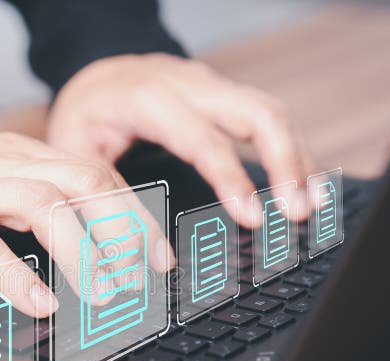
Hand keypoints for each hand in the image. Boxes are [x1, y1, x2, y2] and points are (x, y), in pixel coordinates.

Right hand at [0, 133, 172, 316]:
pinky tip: (39, 303)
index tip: (159, 257)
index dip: (134, 216)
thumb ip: (39, 204)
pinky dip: (16, 276)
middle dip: (123, 231)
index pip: (94, 174)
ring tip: (104, 296)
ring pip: (42, 206)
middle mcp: (0, 164)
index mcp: (20, 155)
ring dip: (82, 253)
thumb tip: (95, 244)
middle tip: (143, 279)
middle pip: (82, 182)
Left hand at [47, 53, 317, 224]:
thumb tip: (145, 255)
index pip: (201, 137)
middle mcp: (188, 84)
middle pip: (255, 111)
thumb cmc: (83, 119)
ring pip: (270, 110)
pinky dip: (291, 148)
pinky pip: (266, 115)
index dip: (231, 178)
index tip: (252, 219)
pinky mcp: (224, 95)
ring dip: (298, 157)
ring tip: (314, 203)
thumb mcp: (75, 155)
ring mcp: (211, 85)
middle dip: (285, 163)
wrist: (93, 77)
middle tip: (297, 214)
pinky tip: (304, 180)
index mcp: (146, 98)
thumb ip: (109, 198)